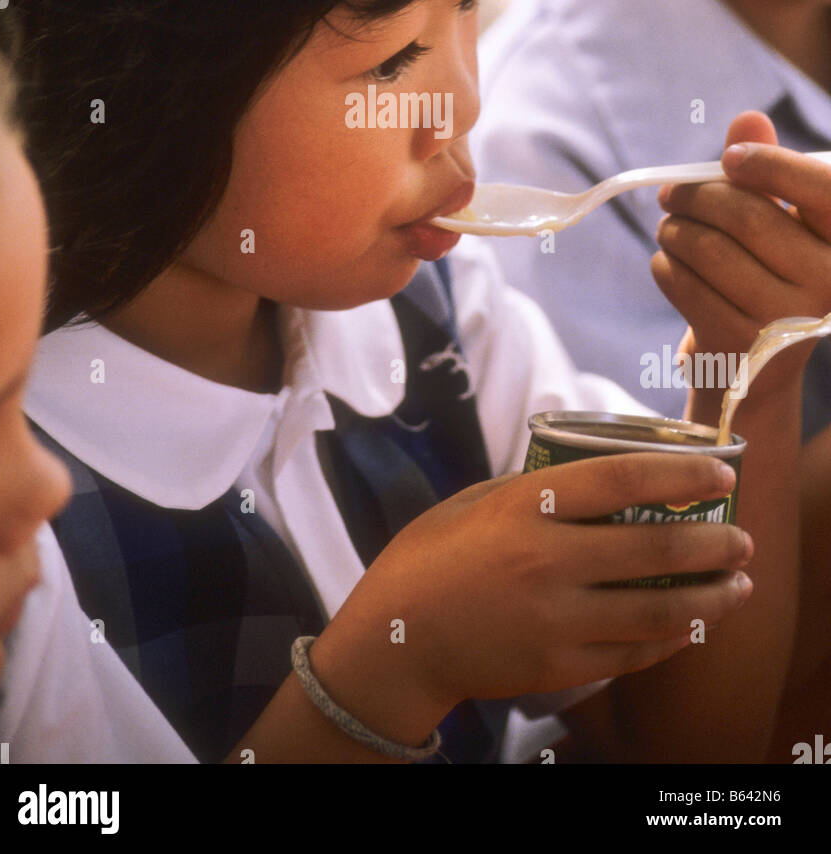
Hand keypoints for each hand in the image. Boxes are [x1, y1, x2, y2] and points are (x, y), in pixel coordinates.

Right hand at [311, 452, 752, 731]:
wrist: (396, 641)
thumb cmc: (431, 557)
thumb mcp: (477, 501)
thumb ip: (536, 491)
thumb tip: (598, 480)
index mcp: (524, 508)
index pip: (619, 480)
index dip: (679, 473)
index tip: (720, 471)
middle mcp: (547, 562)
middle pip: (652, 548)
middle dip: (711, 544)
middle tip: (743, 538)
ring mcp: (556, 620)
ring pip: (655, 609)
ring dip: (708, 598)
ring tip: (738, 587)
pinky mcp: (559, 666)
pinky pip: (631, 653)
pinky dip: (670, 639)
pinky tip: (691, 627)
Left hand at [652, 111, 830, 385]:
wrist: (756, 362)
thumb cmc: (767, 270)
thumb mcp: (776, 218)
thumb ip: (766, 168)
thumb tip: (748, 119)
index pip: (821, 188)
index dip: (770, 164)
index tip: (727, 160)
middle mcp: (827, 280)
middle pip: (747, 216)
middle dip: (695, 196)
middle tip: (669, 194)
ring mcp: (785, 317)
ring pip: (708, 249)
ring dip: (673, 230)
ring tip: (667, 229)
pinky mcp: (741, 342)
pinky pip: (684, 283)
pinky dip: (664, 265)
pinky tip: (668, 262)